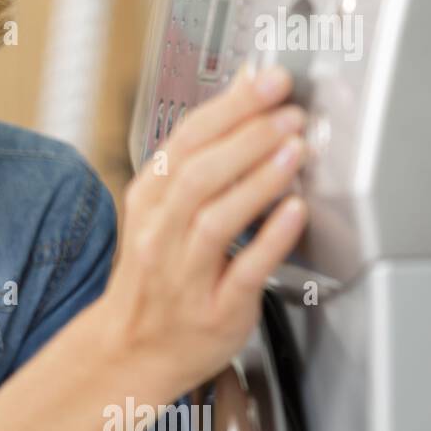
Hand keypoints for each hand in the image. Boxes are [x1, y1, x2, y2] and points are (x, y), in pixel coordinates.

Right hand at [93, 65, 308, 401]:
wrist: (133, 348)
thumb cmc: (157, 275)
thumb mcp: (164, 208)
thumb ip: (203, 153)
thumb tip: (244, 90)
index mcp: (148, 200)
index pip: (185, 141)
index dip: (230, 107)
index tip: (268, 81)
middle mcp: (161, 234)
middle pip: (198, 175)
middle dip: (249, 137)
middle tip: (292, 112)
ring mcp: (184, 274)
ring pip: (216, 220)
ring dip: (258, 180)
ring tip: (296, 149)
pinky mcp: (215, 310)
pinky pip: (243, 270)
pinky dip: (271, 238)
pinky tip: (294, 212)